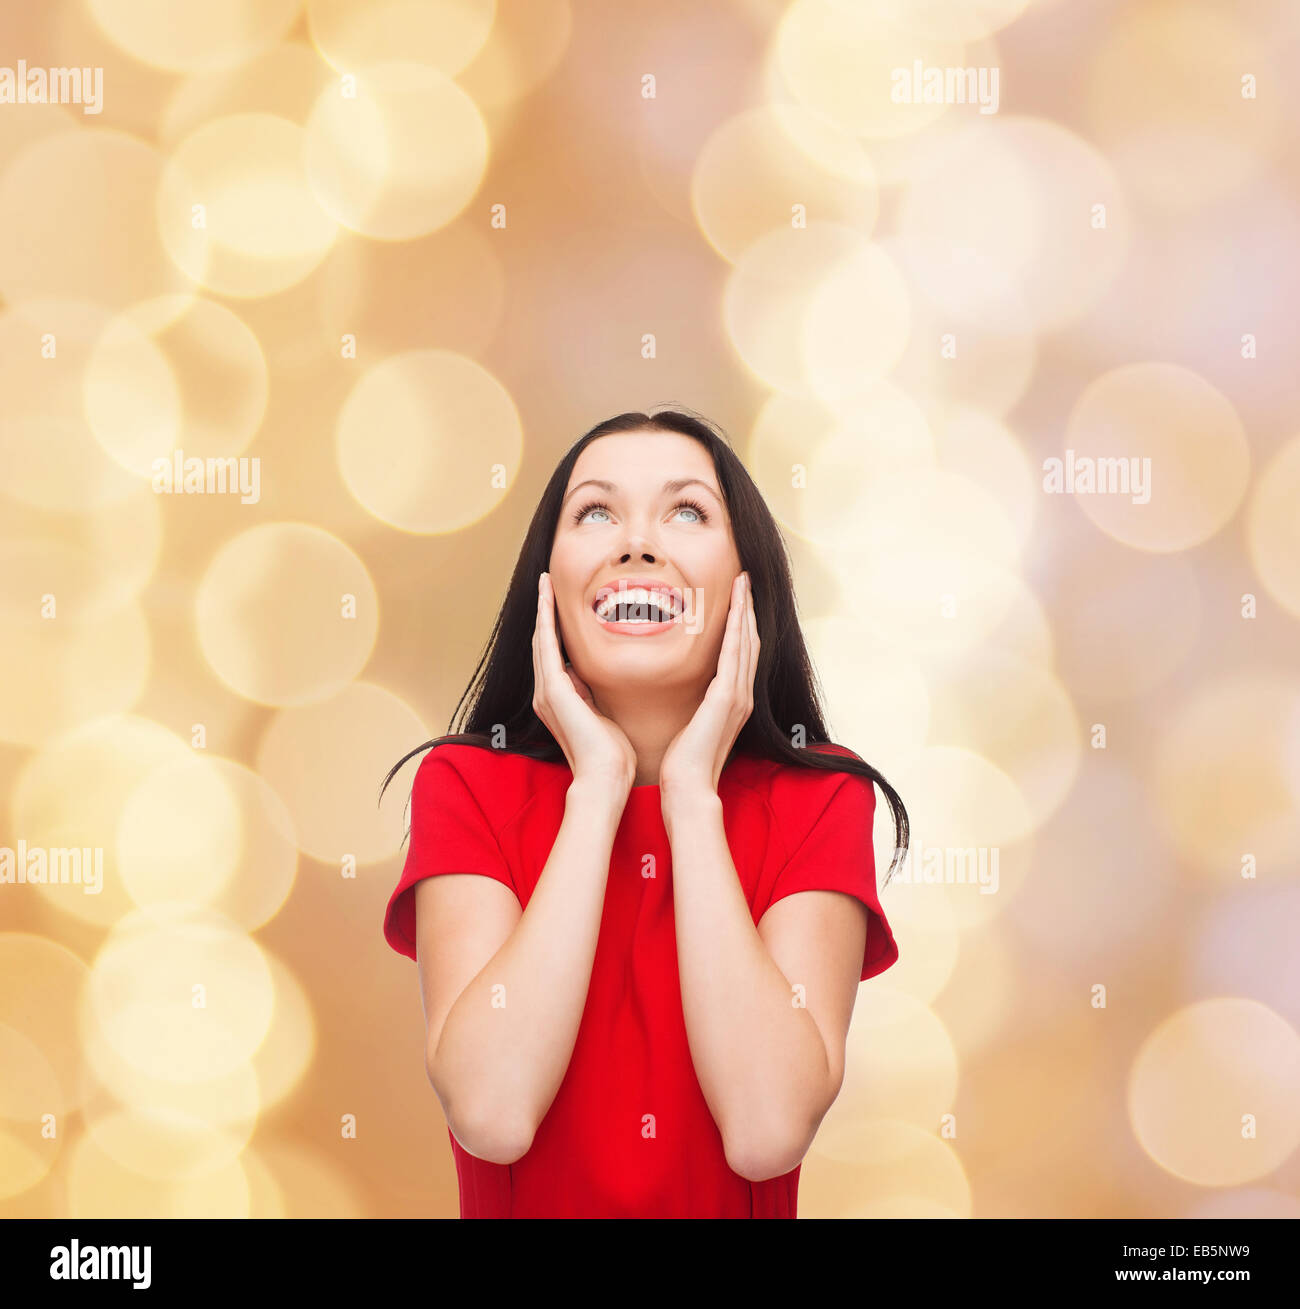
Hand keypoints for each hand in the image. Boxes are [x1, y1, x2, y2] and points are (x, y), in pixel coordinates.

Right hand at [532, 571, 636, 791]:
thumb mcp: (603, 717)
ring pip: (541, 640)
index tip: (558, 604)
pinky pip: (546, 645)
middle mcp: (547, 694)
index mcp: (560, 700)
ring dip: (542, 609)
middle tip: (546, 583)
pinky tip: (546, 598)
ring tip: (544, 584)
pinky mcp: (553, 689)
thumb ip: (594, 697)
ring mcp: (547, 691)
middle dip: (544, 613)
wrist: (605, 778)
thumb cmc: (612, 755)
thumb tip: (595, 679)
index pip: (554, 655)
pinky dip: (545, 619)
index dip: (554, 628)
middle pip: (543, 643)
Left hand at [659, 571, 758, 799]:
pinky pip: (735, 654)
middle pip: (750, 642)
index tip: (737, 599)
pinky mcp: (727, 698)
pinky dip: (738, 628)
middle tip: (745, 581)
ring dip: (746, 610)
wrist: (688, 788)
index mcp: (733, 701)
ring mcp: (738, 696)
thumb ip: (694, 706)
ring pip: (746, 642)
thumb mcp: (690, 725)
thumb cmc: (684, 763)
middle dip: (748, 609)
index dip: (742, 624)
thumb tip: (680, 691)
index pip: (741, 654)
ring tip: (744, 584)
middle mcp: (742, 695)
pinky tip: (737, 608)